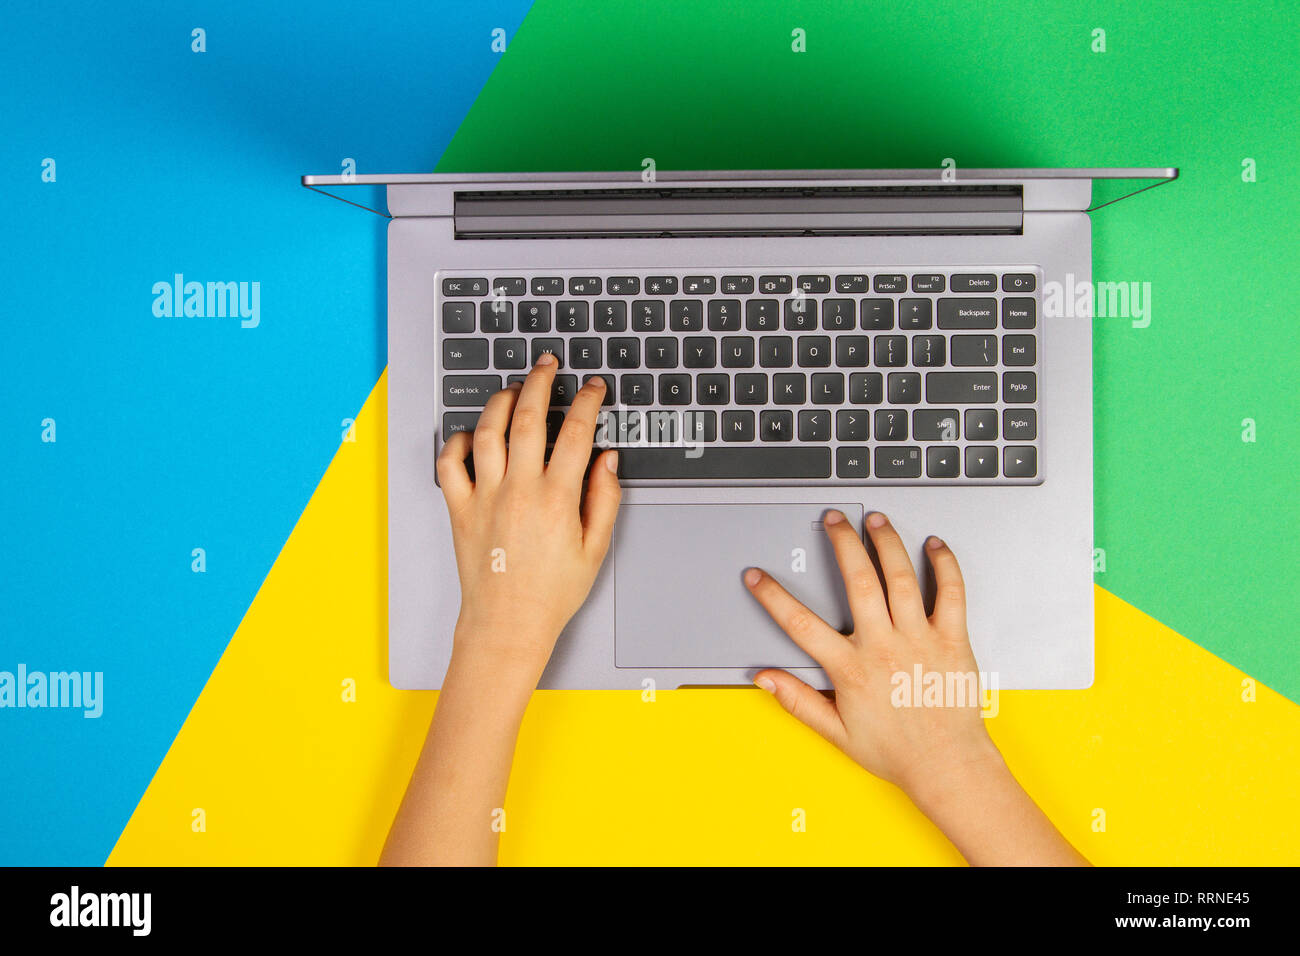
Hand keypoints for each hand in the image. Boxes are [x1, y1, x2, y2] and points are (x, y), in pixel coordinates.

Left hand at [436, 354, 620, 684]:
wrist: (507, 625)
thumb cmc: (551, 593)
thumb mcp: (596, 548)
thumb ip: (605, 498)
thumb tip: (607, 459)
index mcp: (557, 498)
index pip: (576, 432)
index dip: (587, 402)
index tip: (592, 388)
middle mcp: (519, 490)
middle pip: (527, 417)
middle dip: (539, 381)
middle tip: (547, 365)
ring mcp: (485, 497)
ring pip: (488, 431)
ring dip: (500, 401)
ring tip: (512, 389)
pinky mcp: (460, 509)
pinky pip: (449, 463)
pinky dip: (457, 441)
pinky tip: (471, 434)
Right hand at [745, 511, 1087, 864]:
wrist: (947, 766)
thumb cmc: (897, 751)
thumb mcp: (836, 731)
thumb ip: (798, 701)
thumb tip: (766, 679)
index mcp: (852, 669)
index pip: (801, 624)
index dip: (774, 597)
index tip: (758, 577)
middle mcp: (884, 647)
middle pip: (858, 581)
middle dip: (842, 543)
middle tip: (834, 520)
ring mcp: (920, 639)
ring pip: (901, 578)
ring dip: (887, 543)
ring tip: (876, 520)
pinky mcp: (952, 639)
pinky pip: (951, 592)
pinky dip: (944, 564)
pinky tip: (935, 546)